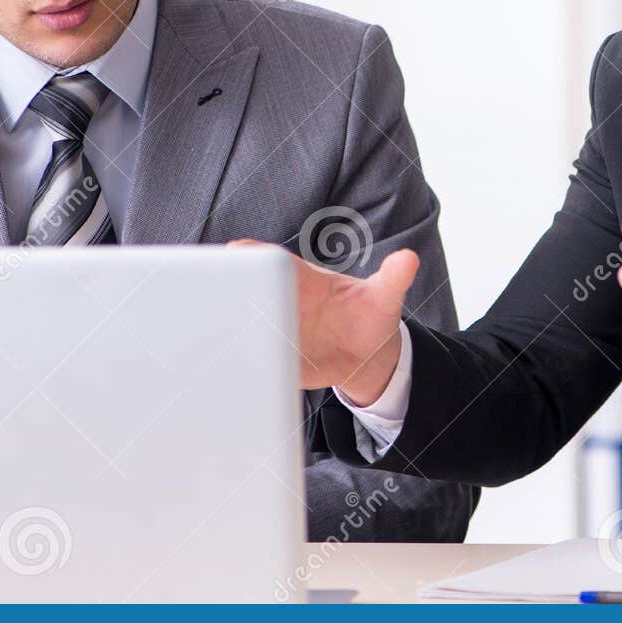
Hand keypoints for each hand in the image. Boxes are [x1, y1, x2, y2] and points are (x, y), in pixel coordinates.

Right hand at [228, 241, 415, 405]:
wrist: (364, 356)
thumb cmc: (369, 315)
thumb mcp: (384, 298)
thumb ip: (392, 278)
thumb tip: (409, 259)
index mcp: (298, 277)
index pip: (264, 257)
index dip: (248, 254)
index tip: (236, 254)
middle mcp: (276, 298)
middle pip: (238, 289)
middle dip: (222, 291)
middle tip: (214, 300)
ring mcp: (266, 327)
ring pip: (232, 323)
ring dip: (221, 328)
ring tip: (212, 336)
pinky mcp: (264, 355)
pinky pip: (241, 355)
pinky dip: (231, 360)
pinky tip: (225, 369)